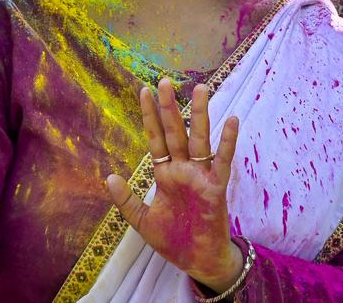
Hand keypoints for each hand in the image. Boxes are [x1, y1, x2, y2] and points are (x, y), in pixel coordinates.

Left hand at [107, 80, 243, 292]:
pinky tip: (232, 120)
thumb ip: (127, 200)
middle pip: (175, 131)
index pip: (156, 138)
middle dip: (170, 107)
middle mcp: (183, 169)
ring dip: (200, 115)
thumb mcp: (143, 221)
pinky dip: (228, 142)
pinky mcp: (216, 187)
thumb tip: (110, 177)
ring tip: (200, 88)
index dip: (150, 116)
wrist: (198, 262)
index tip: (145, 90)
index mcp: (165, 174)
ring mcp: (200, 176)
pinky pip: (222, 161)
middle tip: (166, 80)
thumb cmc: (174, 240)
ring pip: (199, 139)